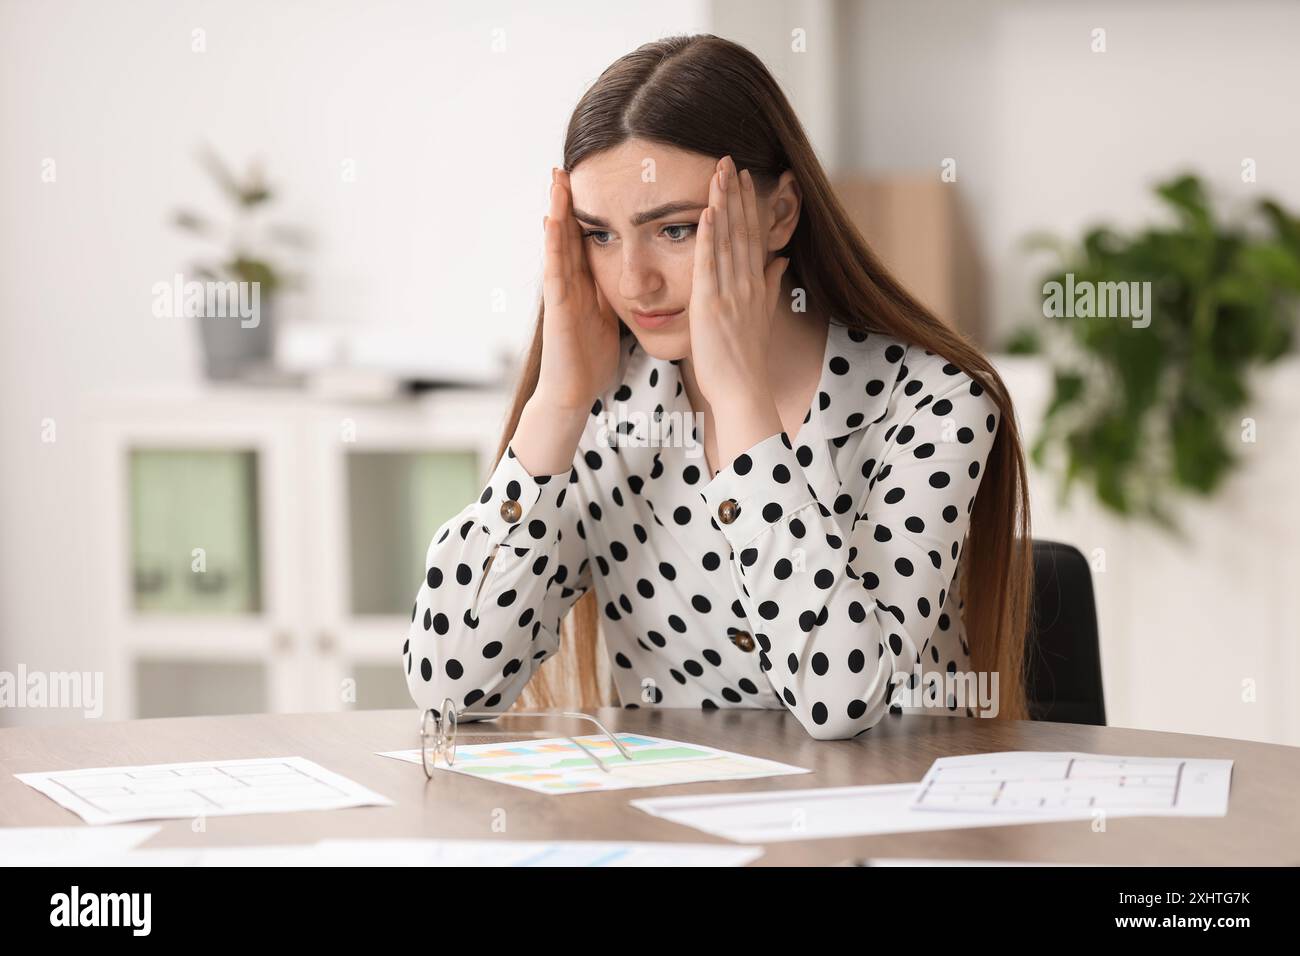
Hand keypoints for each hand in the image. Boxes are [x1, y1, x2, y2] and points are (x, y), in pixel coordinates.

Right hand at [535, 167, 620, 411]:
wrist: (574, 393)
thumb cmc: (592, 361)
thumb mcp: (611, 319)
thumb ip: (618, 296)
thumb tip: (639, 281)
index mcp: (587, 285)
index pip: (589, 240)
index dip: (592, 211)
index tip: (598, 180)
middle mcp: (571, 283)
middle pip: (570, 233)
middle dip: (569, 201)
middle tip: (568, 165)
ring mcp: (561, 293)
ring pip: (558, 244)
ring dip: (556, 211)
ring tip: (557, 179)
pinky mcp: (557, 307)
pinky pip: (554, 269)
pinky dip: (552, 244)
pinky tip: (551, 221)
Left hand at [688, 155, 789, 411]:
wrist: (742, 390)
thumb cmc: (745, 359)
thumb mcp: (761, 316)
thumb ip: (770, 285)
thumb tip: (780, 261)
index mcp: (756, 285)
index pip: (752, 236)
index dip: (748, 204)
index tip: (744, 177)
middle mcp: (747, 283)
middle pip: (742, 229)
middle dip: (735, 193)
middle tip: (729, 160)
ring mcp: (731, 293)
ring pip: (727, 239)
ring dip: (723, 203)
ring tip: (719, 171)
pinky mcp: (711, 305)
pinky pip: (710, 264)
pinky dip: (709, 237)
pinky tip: (707, 212)